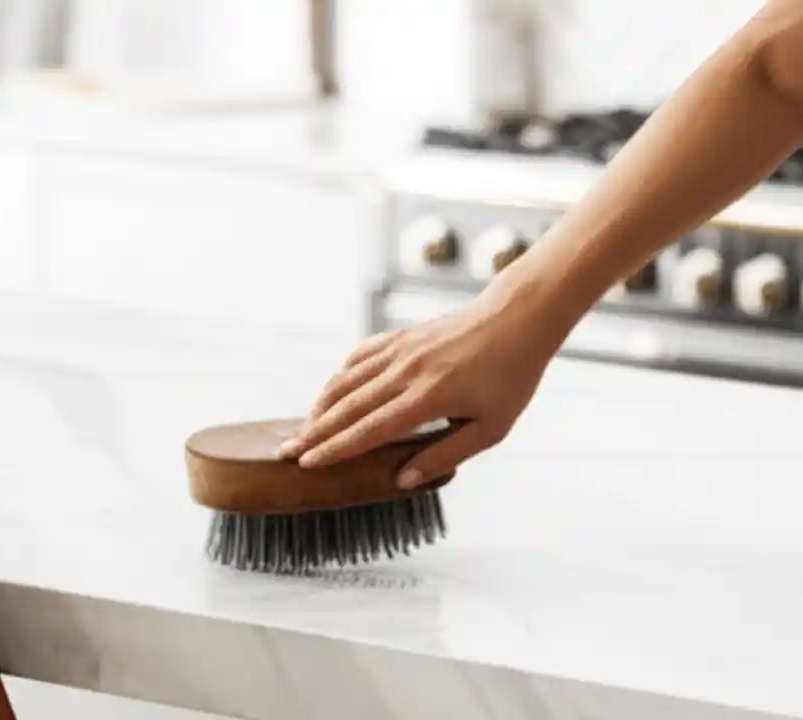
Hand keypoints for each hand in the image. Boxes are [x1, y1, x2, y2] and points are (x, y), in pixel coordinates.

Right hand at [277, 266, 565, 488]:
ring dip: (319, 407)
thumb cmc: (511, 377)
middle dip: (312, 432)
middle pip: (347, 407)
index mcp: (428, 398)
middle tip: (286, 452)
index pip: (369, 430)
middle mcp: (406, 372)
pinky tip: (332, 394)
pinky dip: (339, 378)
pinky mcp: (399, 336)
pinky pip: (358, 358)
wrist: (516, 318)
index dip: (335, 449)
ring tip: (303, 430)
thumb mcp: (491, 428)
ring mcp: (399, 350)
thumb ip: (446, 453)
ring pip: (345, 380)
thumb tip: (403, 479)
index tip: (307, 464)